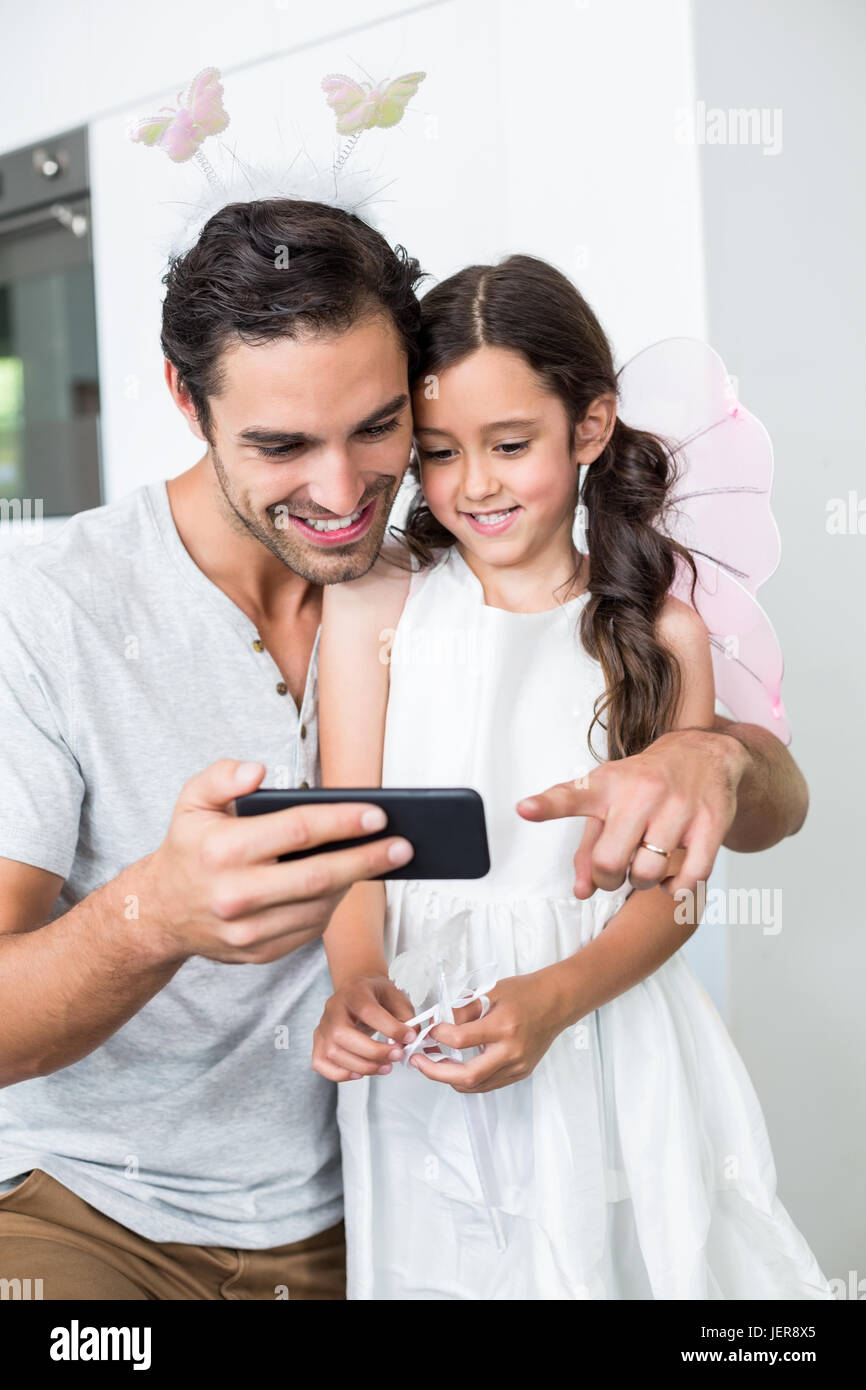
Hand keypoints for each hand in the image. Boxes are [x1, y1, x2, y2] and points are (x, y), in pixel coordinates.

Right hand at [140, 760, 413, 965]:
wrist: (159, 913)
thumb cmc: (189, 849)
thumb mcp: (192, 802)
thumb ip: (221, 776)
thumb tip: (257, 771)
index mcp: (222, 850)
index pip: (297, 831)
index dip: (342, 822)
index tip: (378, 815)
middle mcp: (235, 894)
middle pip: (319, 875)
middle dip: (367, 859)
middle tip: (403, 846)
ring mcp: (248, 930)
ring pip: (319, 906)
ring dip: (353, 883)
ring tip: (377, 861)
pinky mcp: (259, 952)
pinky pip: (310, 930)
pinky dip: (332, 906)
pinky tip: (344, 885)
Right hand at [313, 974, 417, 1081]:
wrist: (357, 991)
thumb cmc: (376, 995)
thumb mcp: (397, 997)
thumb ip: (406, 1018)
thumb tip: (409, 1040)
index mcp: (354, 991)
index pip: (367, 1010)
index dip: (389, 1027)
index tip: (408, 1037)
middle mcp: (334, 1008)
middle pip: (342, 1034)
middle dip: (373, 1052)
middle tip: (395, 1056)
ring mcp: (323, 1026)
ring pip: (333, 1052)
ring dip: (362, 1066)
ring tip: (385, 1066)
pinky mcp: (318, 1041)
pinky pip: (321, 1063)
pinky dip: (341, 1073)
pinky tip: (360, 1072)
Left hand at [408, 971, 564, 1093]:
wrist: (557, 1002)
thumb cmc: (525, 992)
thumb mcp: (490, 991)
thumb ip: (464, 1010)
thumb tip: (439, 1025)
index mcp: (503, 1026)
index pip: (461, 1040)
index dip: (439, 1036)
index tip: (429, 1029)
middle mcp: (511, 1051)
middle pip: (467, 1076)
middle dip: (436, 1072)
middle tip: (418, 1062)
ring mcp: (517, 1066)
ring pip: (476, 1086)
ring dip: (449, 1078)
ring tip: (433, 1063)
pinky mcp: (520, 1073)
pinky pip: (488, 1084)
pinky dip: (468, 1079)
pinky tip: (455, 1067)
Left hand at [516, 728, 747, 898]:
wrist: (704, 754)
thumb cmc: (646, 784)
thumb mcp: (609, 803)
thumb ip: (589, 848)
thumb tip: (582, 891)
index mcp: (608, 785)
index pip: (572, 795)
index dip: (546, 805)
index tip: (525, 809)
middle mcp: (641, 792)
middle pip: (610, 860)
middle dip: (608, 879)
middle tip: (616, 871)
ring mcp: (678, 807)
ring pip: (647, 873)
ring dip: (641, 884)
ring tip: (645, 868)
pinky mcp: (710, 823)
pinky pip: (688, 878)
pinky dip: (675, 889)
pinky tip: (671, 877)